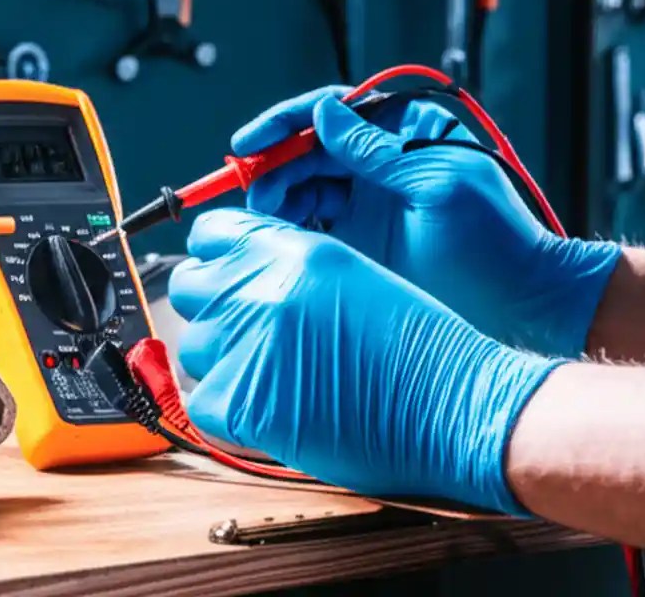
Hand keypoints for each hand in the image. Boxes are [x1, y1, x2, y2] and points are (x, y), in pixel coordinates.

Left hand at [169, 208, 562, 512]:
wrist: (454, 406)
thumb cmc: (418, 345)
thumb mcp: (353, 271)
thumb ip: (288, 262)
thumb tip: (237, 272)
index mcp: (289, 249)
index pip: (209, 236)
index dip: (219, 258)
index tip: (231, 277)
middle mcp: (258, 290)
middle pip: (189, 288)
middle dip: (216, 307)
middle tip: (255, 331)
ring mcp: (242, 346)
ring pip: (194, 346)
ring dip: (224, 359)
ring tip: (277, 374)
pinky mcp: (238, 404)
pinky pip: (200, 401)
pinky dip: (229, 407)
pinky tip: (272, 406)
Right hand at [232, 89, 620, 356]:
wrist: (521, 301)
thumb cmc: (494, 238)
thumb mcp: (435, 184)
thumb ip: (377, 150)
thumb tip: (324, 112)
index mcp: (406, 133)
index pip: (335, 111)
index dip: (289, 122)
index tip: (253, 141)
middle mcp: (383, 162)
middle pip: (312, 149)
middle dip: (277, 164)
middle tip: (254, 190)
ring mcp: (370, 200)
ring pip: (306, 184)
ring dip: (279, 195)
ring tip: (263, 215)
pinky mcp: (361, 237)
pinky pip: (313, 221)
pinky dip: (290, 224)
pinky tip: (275, 233)